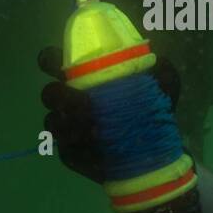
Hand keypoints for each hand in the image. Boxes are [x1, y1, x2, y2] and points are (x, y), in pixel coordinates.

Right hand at [37, 45, 181, 183]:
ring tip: (93, 128)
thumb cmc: (152, 111)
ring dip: (68, 123)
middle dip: (59, 95)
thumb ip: (161, 70)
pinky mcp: (69, 151)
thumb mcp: (163, 88)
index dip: (50, 59)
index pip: (55, 61)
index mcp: (84, 77)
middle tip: (83, 102)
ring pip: (52, 120)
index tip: (54, 63)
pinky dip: (76, 147)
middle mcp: (70, 99)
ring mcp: (67, 126)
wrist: (153, 153)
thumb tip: (158, 61)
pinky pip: (62, 148)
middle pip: (49, 92)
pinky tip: (93, 148)